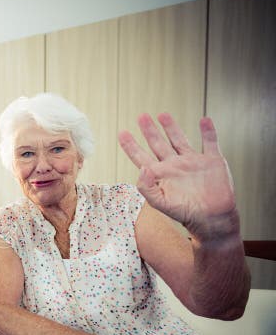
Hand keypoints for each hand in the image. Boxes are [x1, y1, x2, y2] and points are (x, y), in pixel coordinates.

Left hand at [118, 114, 238, 239]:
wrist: (212, 219)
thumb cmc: (186, 214)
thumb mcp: (161, 203)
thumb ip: (147, 187)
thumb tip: (142, 168)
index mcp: (161, 175)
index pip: (141, 157)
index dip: (131, 146)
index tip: (122, 133)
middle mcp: (175, 166)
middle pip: (159, 144)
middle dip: (149, 131)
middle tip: (142, 116)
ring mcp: (193, 162)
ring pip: (180, 139)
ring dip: (172, 127)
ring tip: (163, 115)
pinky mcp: (212, 161)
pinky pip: (210, 142)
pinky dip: (208, 131)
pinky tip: (204, 120)